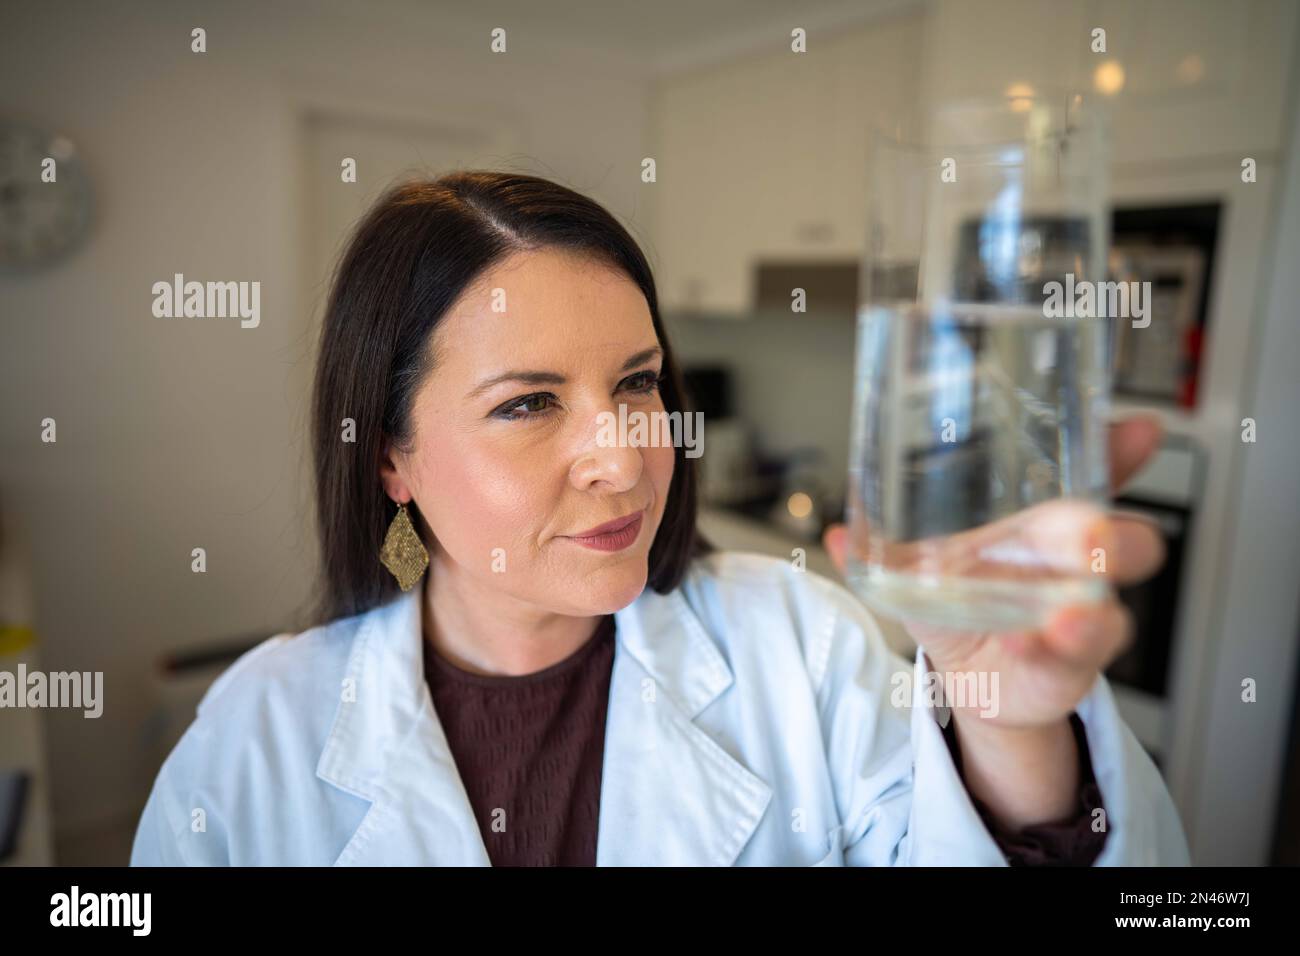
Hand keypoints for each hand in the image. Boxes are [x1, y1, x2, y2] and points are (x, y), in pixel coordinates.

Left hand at [822, 415, 1166, 826]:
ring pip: (1108, 606)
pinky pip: (1071, 658)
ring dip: (1088, 610)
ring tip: (1066, 612)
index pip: (1096, 475)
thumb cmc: (958, 599)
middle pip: (1122, 539)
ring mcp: (1080, 614)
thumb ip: (885, 545)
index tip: (1139, 430)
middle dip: (1112, 534)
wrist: (973, 672)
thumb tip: (839, 530)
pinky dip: (1049, 651)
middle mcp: (1073, 563)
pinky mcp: (1072, 663)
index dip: (1120, 451)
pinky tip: (1027, 642)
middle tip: (1090, 533)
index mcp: (1043, 520)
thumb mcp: (918, 565)